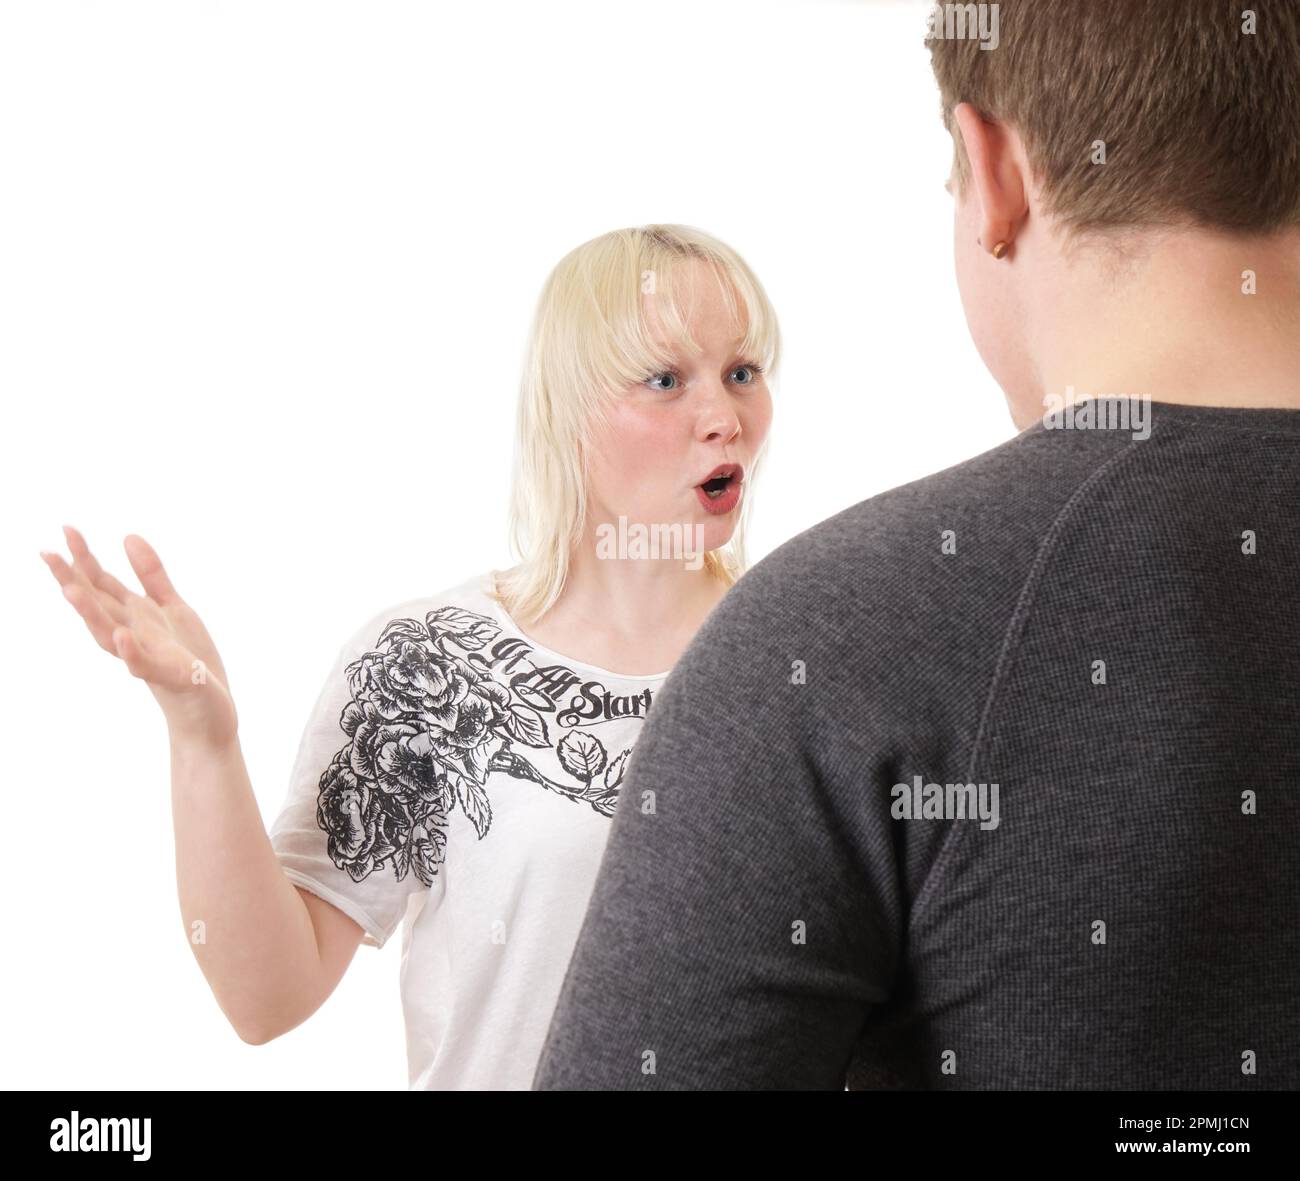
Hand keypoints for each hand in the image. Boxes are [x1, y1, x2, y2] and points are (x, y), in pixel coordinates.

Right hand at [41, 525, 238, 746]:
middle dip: (73, 580)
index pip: (102, 585)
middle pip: (97, 606)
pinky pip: (145, 665)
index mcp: (134, 617)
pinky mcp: (170, 677)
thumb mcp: (173, 608)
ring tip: (71, 589)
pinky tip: (122, 635)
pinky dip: (132, 652)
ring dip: (91, 614)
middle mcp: (132, 636)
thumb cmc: (188, 659)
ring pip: (111, 635)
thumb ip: (151, 576)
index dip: (85, 558)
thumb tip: (127, 536)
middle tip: (48, 553)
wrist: (209, 710)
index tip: (67, 529)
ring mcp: (147, 657)